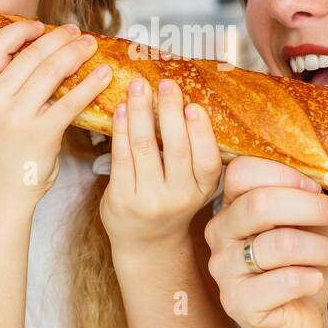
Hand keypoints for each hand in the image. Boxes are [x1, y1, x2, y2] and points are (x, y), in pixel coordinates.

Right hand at [0, 19, 111, 198]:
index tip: (40, 25)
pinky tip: (104, 75)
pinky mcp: (41, 134)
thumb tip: (42, 56)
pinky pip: (71, 101)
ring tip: (91, 45)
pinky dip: (91, 84)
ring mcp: (16, 116)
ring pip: (52, 71)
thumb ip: (6, 86)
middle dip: (59, 38)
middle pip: (31, 55)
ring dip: (76, 53)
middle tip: (77, 32)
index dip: (20, 30)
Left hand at [100, 76, 222, 245]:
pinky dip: (121, 128)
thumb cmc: (171, 203)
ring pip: (144, 146)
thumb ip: (194, 153)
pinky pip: (121, 156)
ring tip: (138, 86)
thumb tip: (185, 101)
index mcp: (202, 191)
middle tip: (166, 83)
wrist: (146, 244)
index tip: (194, 105)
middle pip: (175, 148)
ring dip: (141, 111)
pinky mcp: (121, 198)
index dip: (202, 133)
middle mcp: (178, 197)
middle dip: (169, 111)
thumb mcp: (193, 185)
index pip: (207, 161)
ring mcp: (148, 199)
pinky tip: (122, 109)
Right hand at [203, 155, 327, 327]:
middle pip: (259, 203)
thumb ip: (306, 199)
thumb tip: (315, 185)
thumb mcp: (310, 222)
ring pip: (277, 243)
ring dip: (320, 247)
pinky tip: (315, 281)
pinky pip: (282, 281)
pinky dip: (310, 278)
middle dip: (311, 207)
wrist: (301, 318)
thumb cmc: (304, 264)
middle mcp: (219, 233)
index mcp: (231, 206)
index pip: (241, 172)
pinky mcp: (236, 303)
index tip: (318, 190)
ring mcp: (223, 269)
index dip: (283, 175)